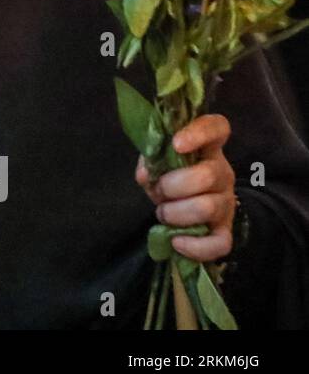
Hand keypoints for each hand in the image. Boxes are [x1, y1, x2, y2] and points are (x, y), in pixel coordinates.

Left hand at [135, 113, 235, 261]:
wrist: (186, 206)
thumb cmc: (170, 177)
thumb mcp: (157, 164)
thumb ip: (151, 161)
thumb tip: (147, 174)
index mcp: (206, 148)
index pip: (217, 127)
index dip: (199, 133)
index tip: (177, 144)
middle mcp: (222, 173)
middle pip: (208, 175)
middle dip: (173, 186)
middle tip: (159, 191)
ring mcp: (226, 202)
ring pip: (208, 207)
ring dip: (176, 213)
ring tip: (163, 213)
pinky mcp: (224, 230)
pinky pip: (220, 243)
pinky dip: (196, 246)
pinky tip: (176, 241)